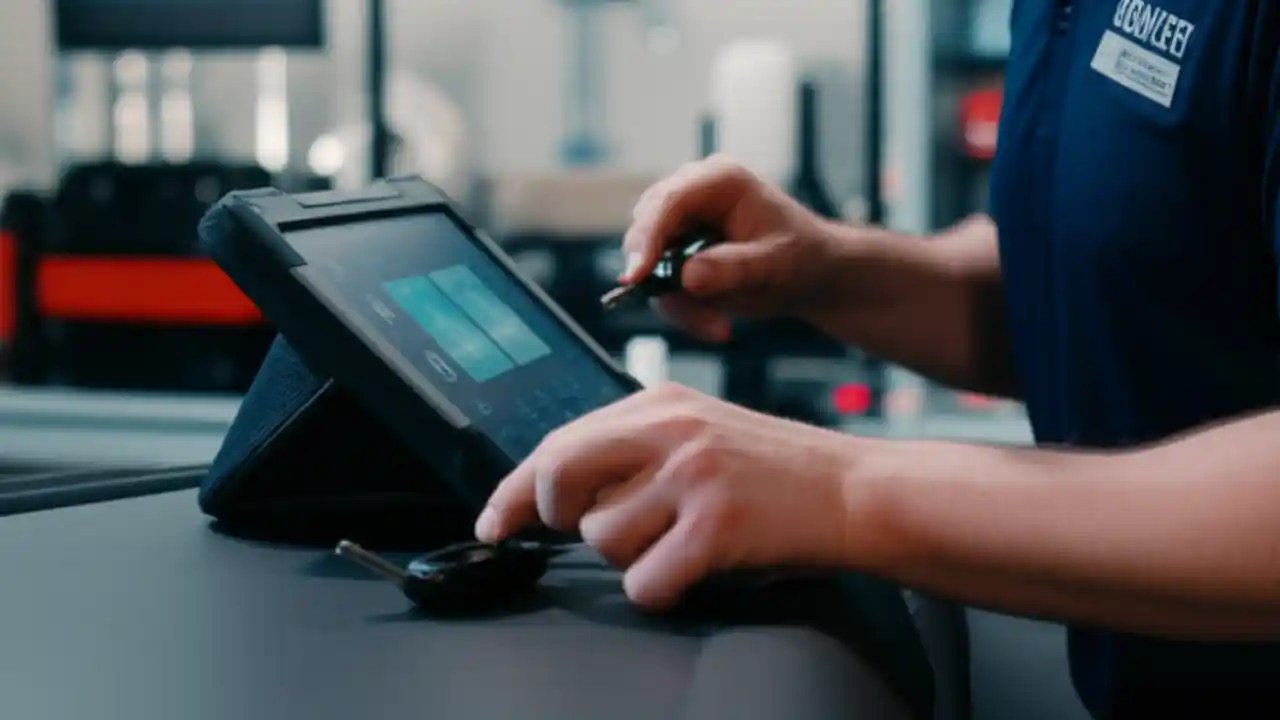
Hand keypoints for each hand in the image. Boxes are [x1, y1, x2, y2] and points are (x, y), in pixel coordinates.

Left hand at [474, 383, 862, 609]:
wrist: (852, 490)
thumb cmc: (774, 470)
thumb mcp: (699, 430)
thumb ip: (633, 446)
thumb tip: (557, 489)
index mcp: (658, 402)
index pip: (558, 441)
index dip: (516, 489)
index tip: (492, 523)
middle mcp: (670, 429)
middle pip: (560, 479)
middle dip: (565, 518)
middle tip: (607, 527)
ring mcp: (692, 474)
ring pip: (602, 538)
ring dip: (634, 554)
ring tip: (684, 537)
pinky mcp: (715, 524)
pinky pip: (644, 582)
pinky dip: (663, 589)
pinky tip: (697, 567)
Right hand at [621, 156, 839, 343]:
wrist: (811, 275)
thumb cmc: (801, 257)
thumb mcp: (774, 265)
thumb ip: (732, 269)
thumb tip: (688, 277)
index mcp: (719, 181)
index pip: (668, 201)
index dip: (647, 236)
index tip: (637, 276)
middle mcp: (693, 194)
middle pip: (647, 229)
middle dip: (660, 276)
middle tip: (689, 313)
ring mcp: (682, 223)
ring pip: (649, 263)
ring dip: (676, 301)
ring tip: (716, 326)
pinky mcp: (678, 251)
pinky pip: (661, 284)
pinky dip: (683, 309)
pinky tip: (715, 324)